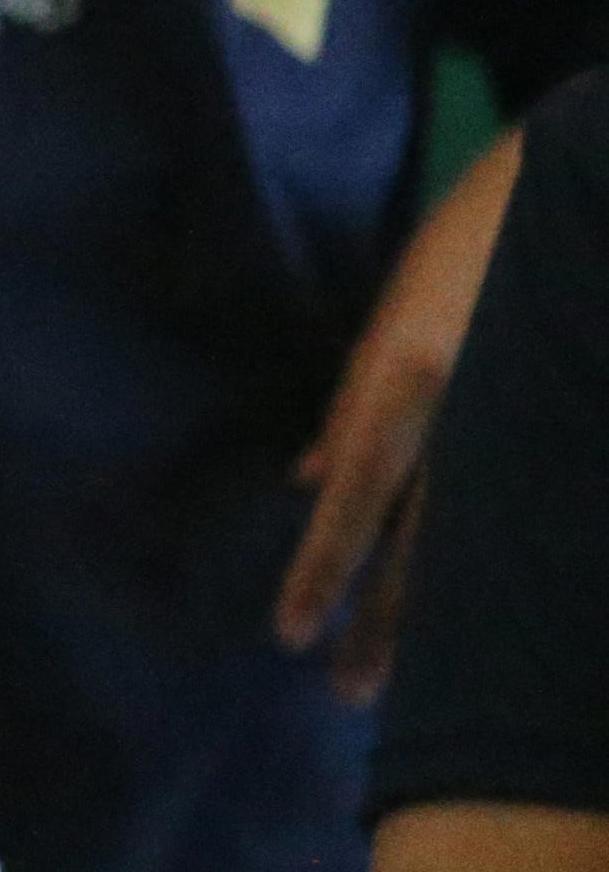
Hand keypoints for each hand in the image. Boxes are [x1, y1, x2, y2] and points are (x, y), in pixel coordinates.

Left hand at [279, 128, 523, 699]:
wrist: (580, 175)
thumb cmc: (478, 242)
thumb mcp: (398, 316)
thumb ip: (355, 402)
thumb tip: (308, 481)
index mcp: (407, 382)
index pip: (353, 499)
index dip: (322, 570)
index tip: (291, 636)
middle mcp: (465, 411)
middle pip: (420, 543)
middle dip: (387, 622)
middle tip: (351, 696)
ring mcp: (523, 418)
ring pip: (480, 538)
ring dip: (448, 610)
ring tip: (420, 677)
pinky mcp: (567, 414)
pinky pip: (538, 501)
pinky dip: (523, 555)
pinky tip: (517, 608)